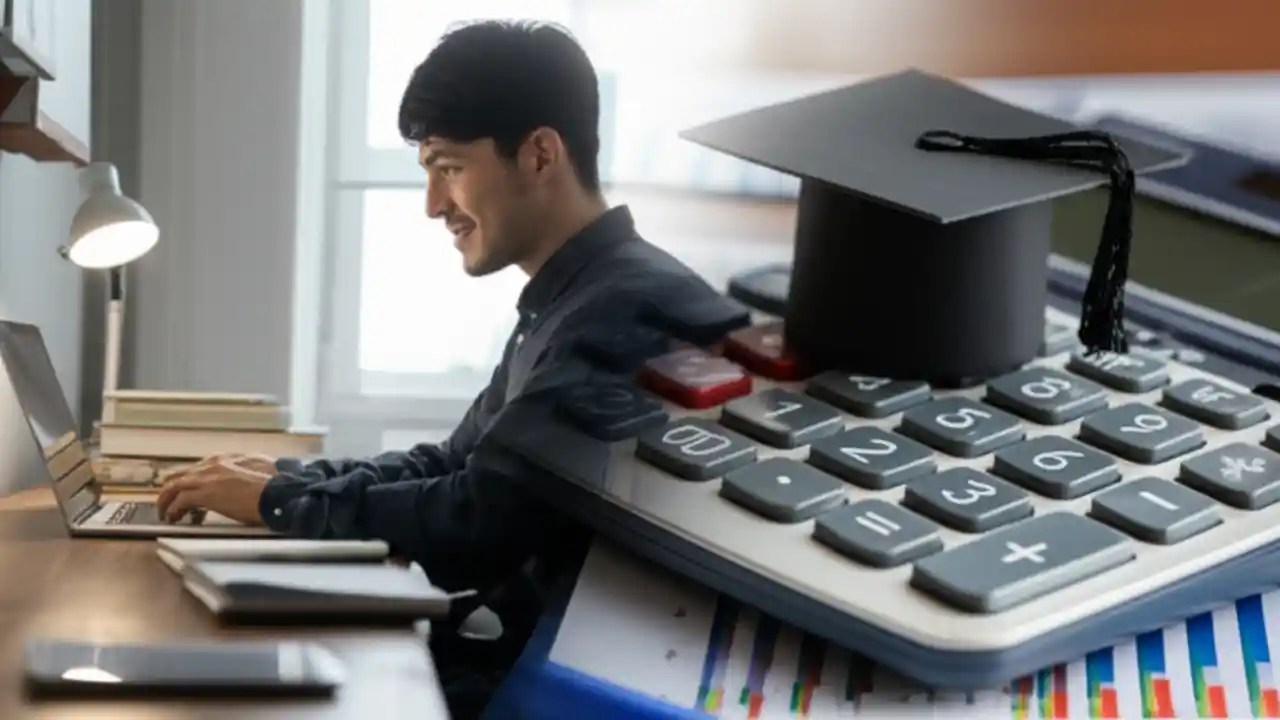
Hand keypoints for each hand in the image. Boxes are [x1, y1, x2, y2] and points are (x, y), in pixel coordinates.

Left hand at [156, 454, 276, 524]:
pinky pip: (180, 501)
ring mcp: (206, 478)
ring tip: (165, 513)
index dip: (188, 481)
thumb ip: (244, 471)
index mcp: (225, 459)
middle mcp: (212, 465)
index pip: (196, 468)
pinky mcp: (204, 494)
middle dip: (170, 489)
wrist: (277, 493)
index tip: (186, 492)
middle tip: (167, 502)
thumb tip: (242, 480)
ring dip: (167, 501)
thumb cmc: (274, 485)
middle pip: (179, 474)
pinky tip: (173, 518)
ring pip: (174, 486)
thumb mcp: (258, 469)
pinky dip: (173, 509)